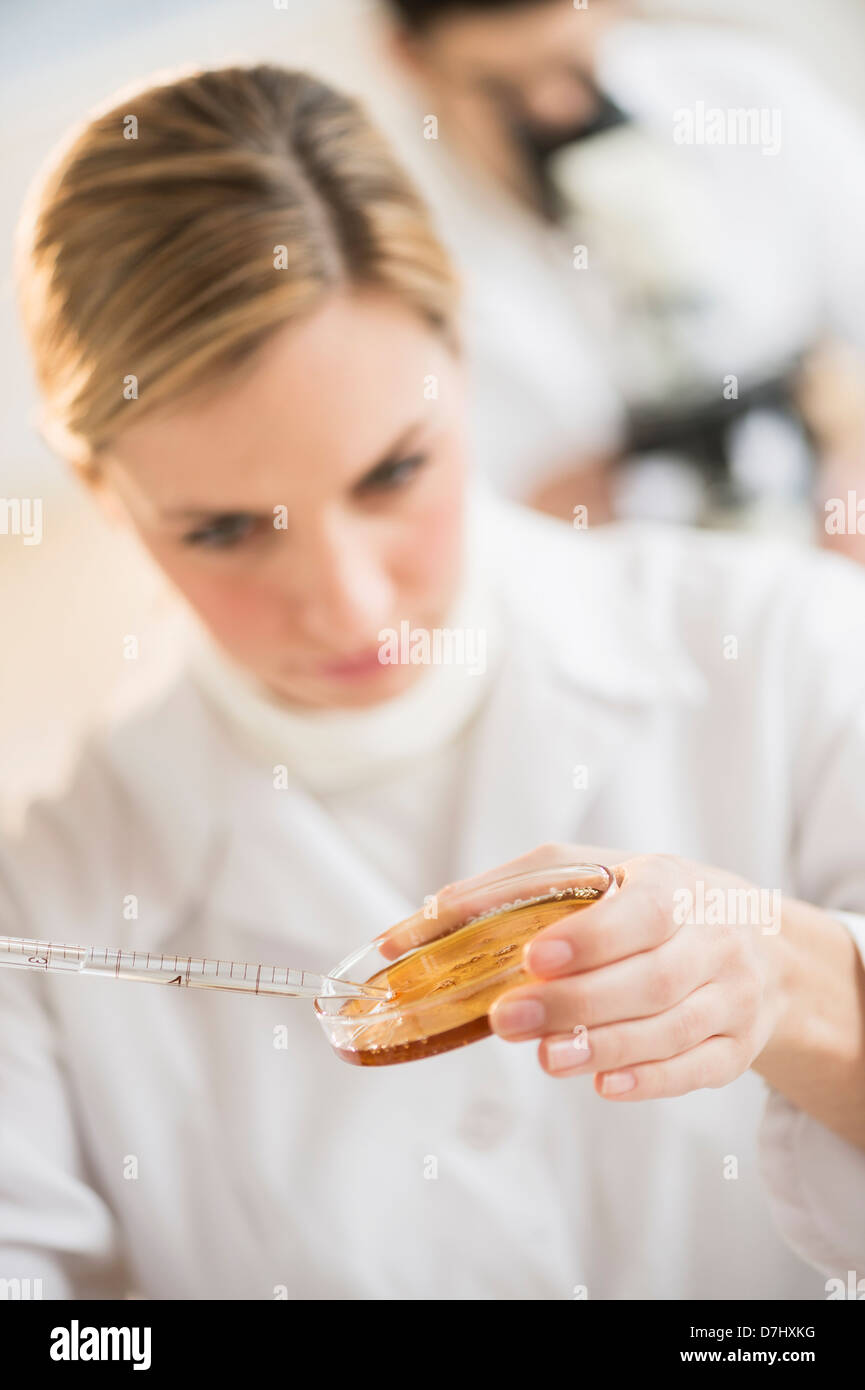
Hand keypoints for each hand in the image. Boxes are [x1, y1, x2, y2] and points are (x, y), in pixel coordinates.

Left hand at [415, 843, 785, 1100]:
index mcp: (676, 888)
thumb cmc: (650, 900)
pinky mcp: (734, 1050)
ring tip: (544, 1058)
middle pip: (650, 982)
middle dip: (575, 1004)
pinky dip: (648, 1081)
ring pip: (670, 1032)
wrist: (758, 942)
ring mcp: (731, 1000)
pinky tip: (603, 1084)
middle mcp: (714, 943)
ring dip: (603, 1048)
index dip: (590, 939)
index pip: (642, 913)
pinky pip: (694, 1071)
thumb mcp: (598, 873)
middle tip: (506, 1019)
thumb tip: (432, 913)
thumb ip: (517, 887)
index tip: (534, 956)